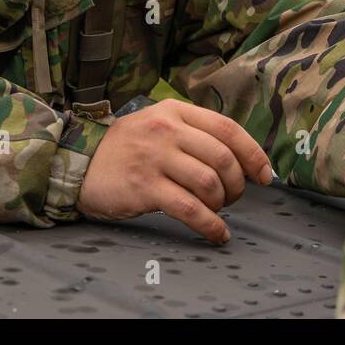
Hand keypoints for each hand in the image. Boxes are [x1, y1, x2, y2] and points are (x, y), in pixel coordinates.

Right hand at [76, 98, 273, 243]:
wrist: (79, 163)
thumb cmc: (128, 147)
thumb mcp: (159, 123)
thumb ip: (194, 131)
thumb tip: (240, 156)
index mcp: (175, 111)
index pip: (228, 128)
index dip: (253, 153)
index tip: (265, 175)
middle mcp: (167, 130)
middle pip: (223, 158)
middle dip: (238, 183)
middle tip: (234, 196)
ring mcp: (155, 158)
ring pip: (209, 183)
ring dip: (223, 203)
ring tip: (218, 210)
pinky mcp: (144, 188)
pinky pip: (189, 209)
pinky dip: (210, 225)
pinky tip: (217, 233)